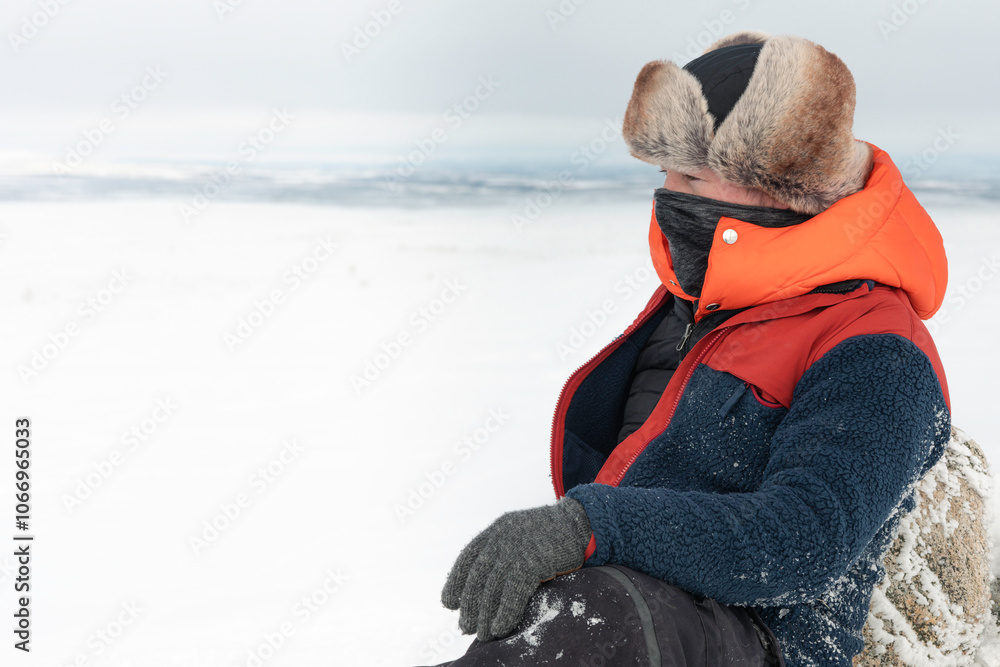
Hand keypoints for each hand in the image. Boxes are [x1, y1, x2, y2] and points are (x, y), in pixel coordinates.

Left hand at [440, 496, 591, 641]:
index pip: (467, 558)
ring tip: (481, 634)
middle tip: (465, 627)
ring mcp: (516, 550)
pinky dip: (505, 614)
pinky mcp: (532, 563)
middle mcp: (501, 538)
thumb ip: (504, 547)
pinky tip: (499, 628)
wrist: (581, 523)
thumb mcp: (521, 531)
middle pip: (477, 577)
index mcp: (496, 530)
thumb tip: (489, 578)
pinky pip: (513, 595)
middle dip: (469, 605)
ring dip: (484, 615)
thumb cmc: (553, 532)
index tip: (448, 602)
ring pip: (492, 589)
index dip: (456, 582)